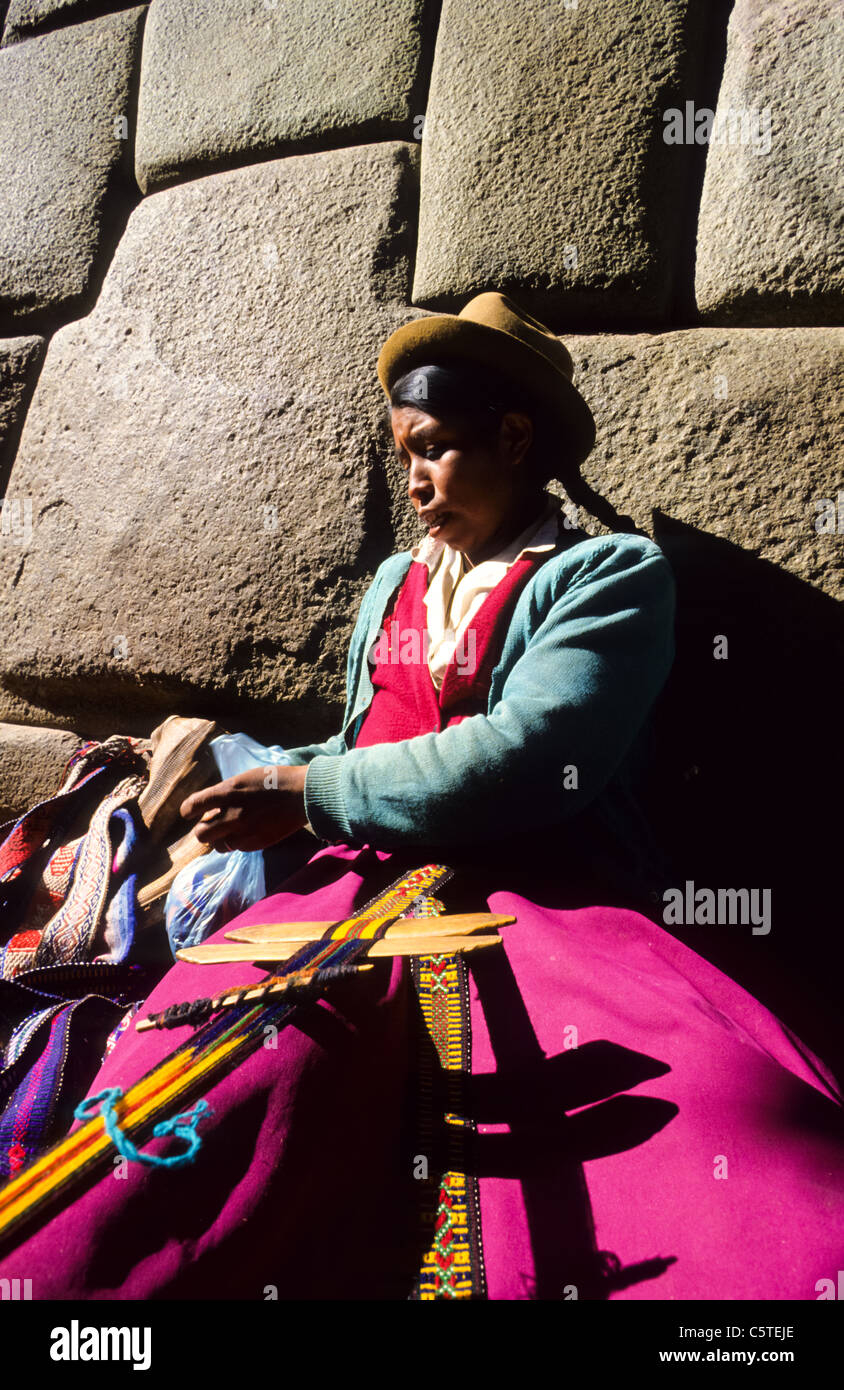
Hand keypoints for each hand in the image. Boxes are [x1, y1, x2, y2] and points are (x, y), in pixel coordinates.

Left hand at [179, 764, 307, 852]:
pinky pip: (237, 848)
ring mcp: (244, 832)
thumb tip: (212, 807)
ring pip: (218, 845)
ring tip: (231, 829)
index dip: (187, 810)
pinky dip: (239, 842)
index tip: (189, 812)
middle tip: (210, 824)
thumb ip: (226, 793)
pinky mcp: (256, 844)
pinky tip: (249, 831)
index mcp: (227, 793)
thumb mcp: (245, 779)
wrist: (303, 795)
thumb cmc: (275, 780)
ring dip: (220, 838)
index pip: (193, 805)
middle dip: (203, 830)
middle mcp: (231, 815)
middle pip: (201, 834)